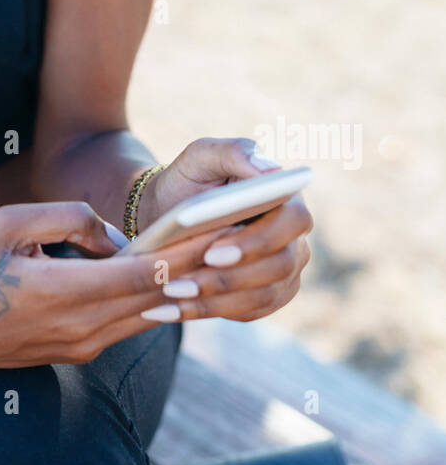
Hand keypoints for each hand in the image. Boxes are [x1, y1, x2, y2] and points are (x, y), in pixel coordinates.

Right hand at [0, 201, 242, 367]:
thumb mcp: (10, 221)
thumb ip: (69, 218)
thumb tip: (116, 236)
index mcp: (62, 292)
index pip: (142, 274)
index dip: (186, 254)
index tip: (221, 231)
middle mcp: (79, 327)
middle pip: (157, 296)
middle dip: (200, 267)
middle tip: (240, 236)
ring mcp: (81, 346)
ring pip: (148, 314)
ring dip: (184, 287)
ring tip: (222, 256)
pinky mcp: (78, 352)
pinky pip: (128, 324)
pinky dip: (155, 301)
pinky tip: (179, 281)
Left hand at [133, 137, 312, 325]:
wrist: (170, 212)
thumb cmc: (189, 178)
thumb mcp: (201, 155)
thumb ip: (234, 151)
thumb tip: (270, 168)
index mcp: (287, 197)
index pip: (291, 222)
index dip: (257, 242)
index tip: (212, 254)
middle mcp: (295, 237)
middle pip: (279, 266)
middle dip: (229, 278)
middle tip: (179, 283)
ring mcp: (287, 270)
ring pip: (264, 296)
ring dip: (214, 300)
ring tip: (169, 296)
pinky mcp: (269, 295)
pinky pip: (249, 311)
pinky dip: (208, 312)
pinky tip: (169, 310)